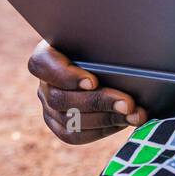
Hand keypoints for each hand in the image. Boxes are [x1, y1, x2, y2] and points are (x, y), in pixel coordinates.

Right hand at [27, 40, 147, 144]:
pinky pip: (77, 135)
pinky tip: (124, 121)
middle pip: (60, 99)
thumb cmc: (104, 46)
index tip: (93, 81)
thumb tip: (126, 53)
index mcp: (46, 56)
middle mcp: (44, 84)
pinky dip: (104, 130)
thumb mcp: (101, 40)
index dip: (65, 76)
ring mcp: (49, 108)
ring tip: (134, 114)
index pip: (41, 65)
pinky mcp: (61, 127)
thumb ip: (103, 45)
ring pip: (69, 121)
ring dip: (106, 118)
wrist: (109, 64)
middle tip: (127, 103)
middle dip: (98, 102)